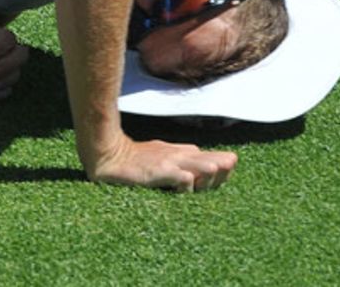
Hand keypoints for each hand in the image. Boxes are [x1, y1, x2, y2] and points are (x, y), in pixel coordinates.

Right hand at [87, 136, 237, 191]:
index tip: (225, 170)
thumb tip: (190, 170)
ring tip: (220, 171)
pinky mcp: (159, 171)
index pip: (204, 156)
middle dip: (221, 164)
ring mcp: (168, 162)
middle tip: (232, 163)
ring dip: (209, 172)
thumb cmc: (130, 158)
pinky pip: (181, 178)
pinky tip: (187, 187)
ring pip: (199, 166)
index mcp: (176, 152)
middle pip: (206, 159)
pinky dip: (187, 184)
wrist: (107, 154)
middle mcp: (175, 155)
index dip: (217, 165)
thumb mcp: (156, 156)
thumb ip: (174, 159)